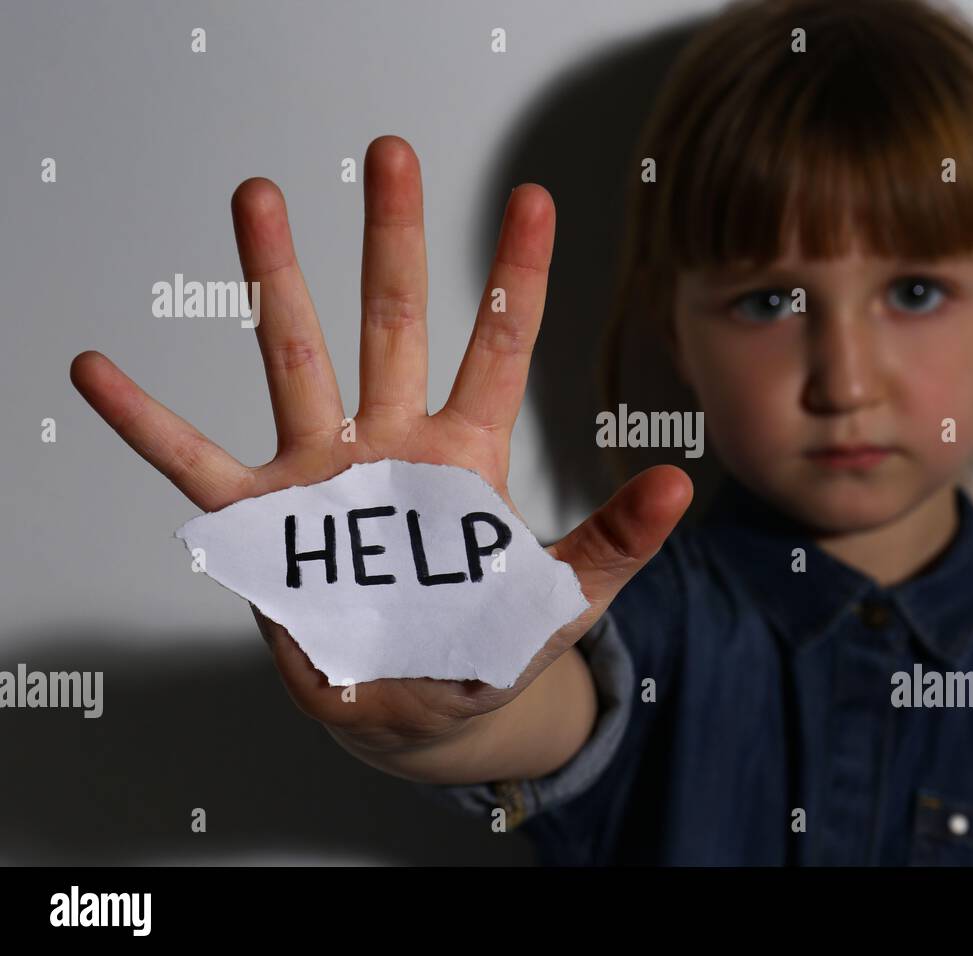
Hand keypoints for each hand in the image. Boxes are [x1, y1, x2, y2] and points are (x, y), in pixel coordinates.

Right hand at [70, 135, 692, 763]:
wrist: (417, 706)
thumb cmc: (488, 645)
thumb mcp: (563, 596)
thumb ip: (615, 541)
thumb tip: (681, 483)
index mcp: (467, 452)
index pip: (497, 346)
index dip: (514, 274)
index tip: (530, 197)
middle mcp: (393, 441)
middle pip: (393, 321)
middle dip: (392, 238)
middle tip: (388, 152)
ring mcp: (324, 472)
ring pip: (296, 357)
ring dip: (275, 279)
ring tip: (259, 197)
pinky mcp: (265, 522)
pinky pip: (195, 465)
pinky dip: (147, 424)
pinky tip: (101, 371)